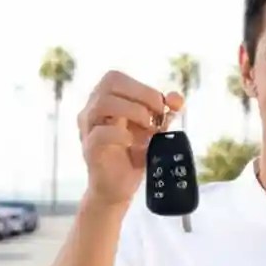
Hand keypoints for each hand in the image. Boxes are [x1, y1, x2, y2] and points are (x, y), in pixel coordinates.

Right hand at [77, 70, 183, 206]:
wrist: (118, 189)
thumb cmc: (133, 155)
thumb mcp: (154, 129)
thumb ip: (165, 111)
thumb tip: (176, 98)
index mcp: (104, 100)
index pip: (116, 77)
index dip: (143, 87)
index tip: (162, 105)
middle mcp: (92, 110)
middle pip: (110, 82)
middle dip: (141, 94)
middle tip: (157, 115)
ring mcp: (88, 129)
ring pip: (103, 103)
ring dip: (133, 111)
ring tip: (147, 128)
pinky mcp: (90, 149)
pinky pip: (101, 133)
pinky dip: (122, 134)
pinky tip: (133, 143)